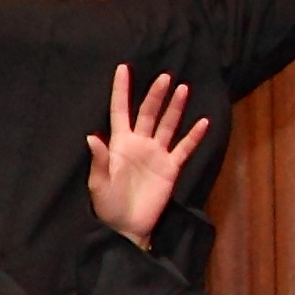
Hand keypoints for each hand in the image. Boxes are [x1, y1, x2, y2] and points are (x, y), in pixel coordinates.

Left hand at [84, 65, 207, 247]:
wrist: (127, 226)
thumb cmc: (108, 204)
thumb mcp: (98, 183)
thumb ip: (99, 160)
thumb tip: (91, 137)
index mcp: (119, 144)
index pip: (120, 110)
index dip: (121, 90)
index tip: (123, 68)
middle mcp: (139, 143)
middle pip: (148, 113)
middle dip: (156, 95)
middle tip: (164, 77)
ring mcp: (157, 154)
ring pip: (168, 125)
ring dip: (175, 108)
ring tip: (183, 88)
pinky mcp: (171, 167)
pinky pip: (184, 148)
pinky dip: (194, 136)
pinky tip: (203, 122)